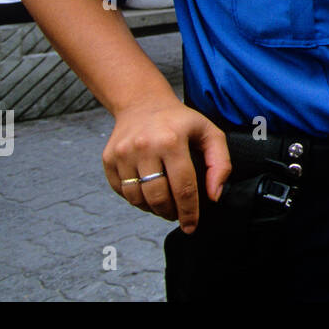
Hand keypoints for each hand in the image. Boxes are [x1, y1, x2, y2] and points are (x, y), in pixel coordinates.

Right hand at [103, 97, 230, 234]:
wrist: (143, 103)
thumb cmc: (180, 121)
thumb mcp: (210, 133)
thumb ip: (220, 164)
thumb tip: (213, 196)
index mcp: (171, 140)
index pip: (183, 187)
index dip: (189, 212)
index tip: (191, 226)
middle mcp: (144, 147)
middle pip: (158, 197)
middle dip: (171, 212)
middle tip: (178, 213)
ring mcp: (122, 153)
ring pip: (137, 199)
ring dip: (153, 208)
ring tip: (164, 203)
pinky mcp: (108, 159)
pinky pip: (122, 192)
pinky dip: (136, 199)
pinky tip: (148, 191)